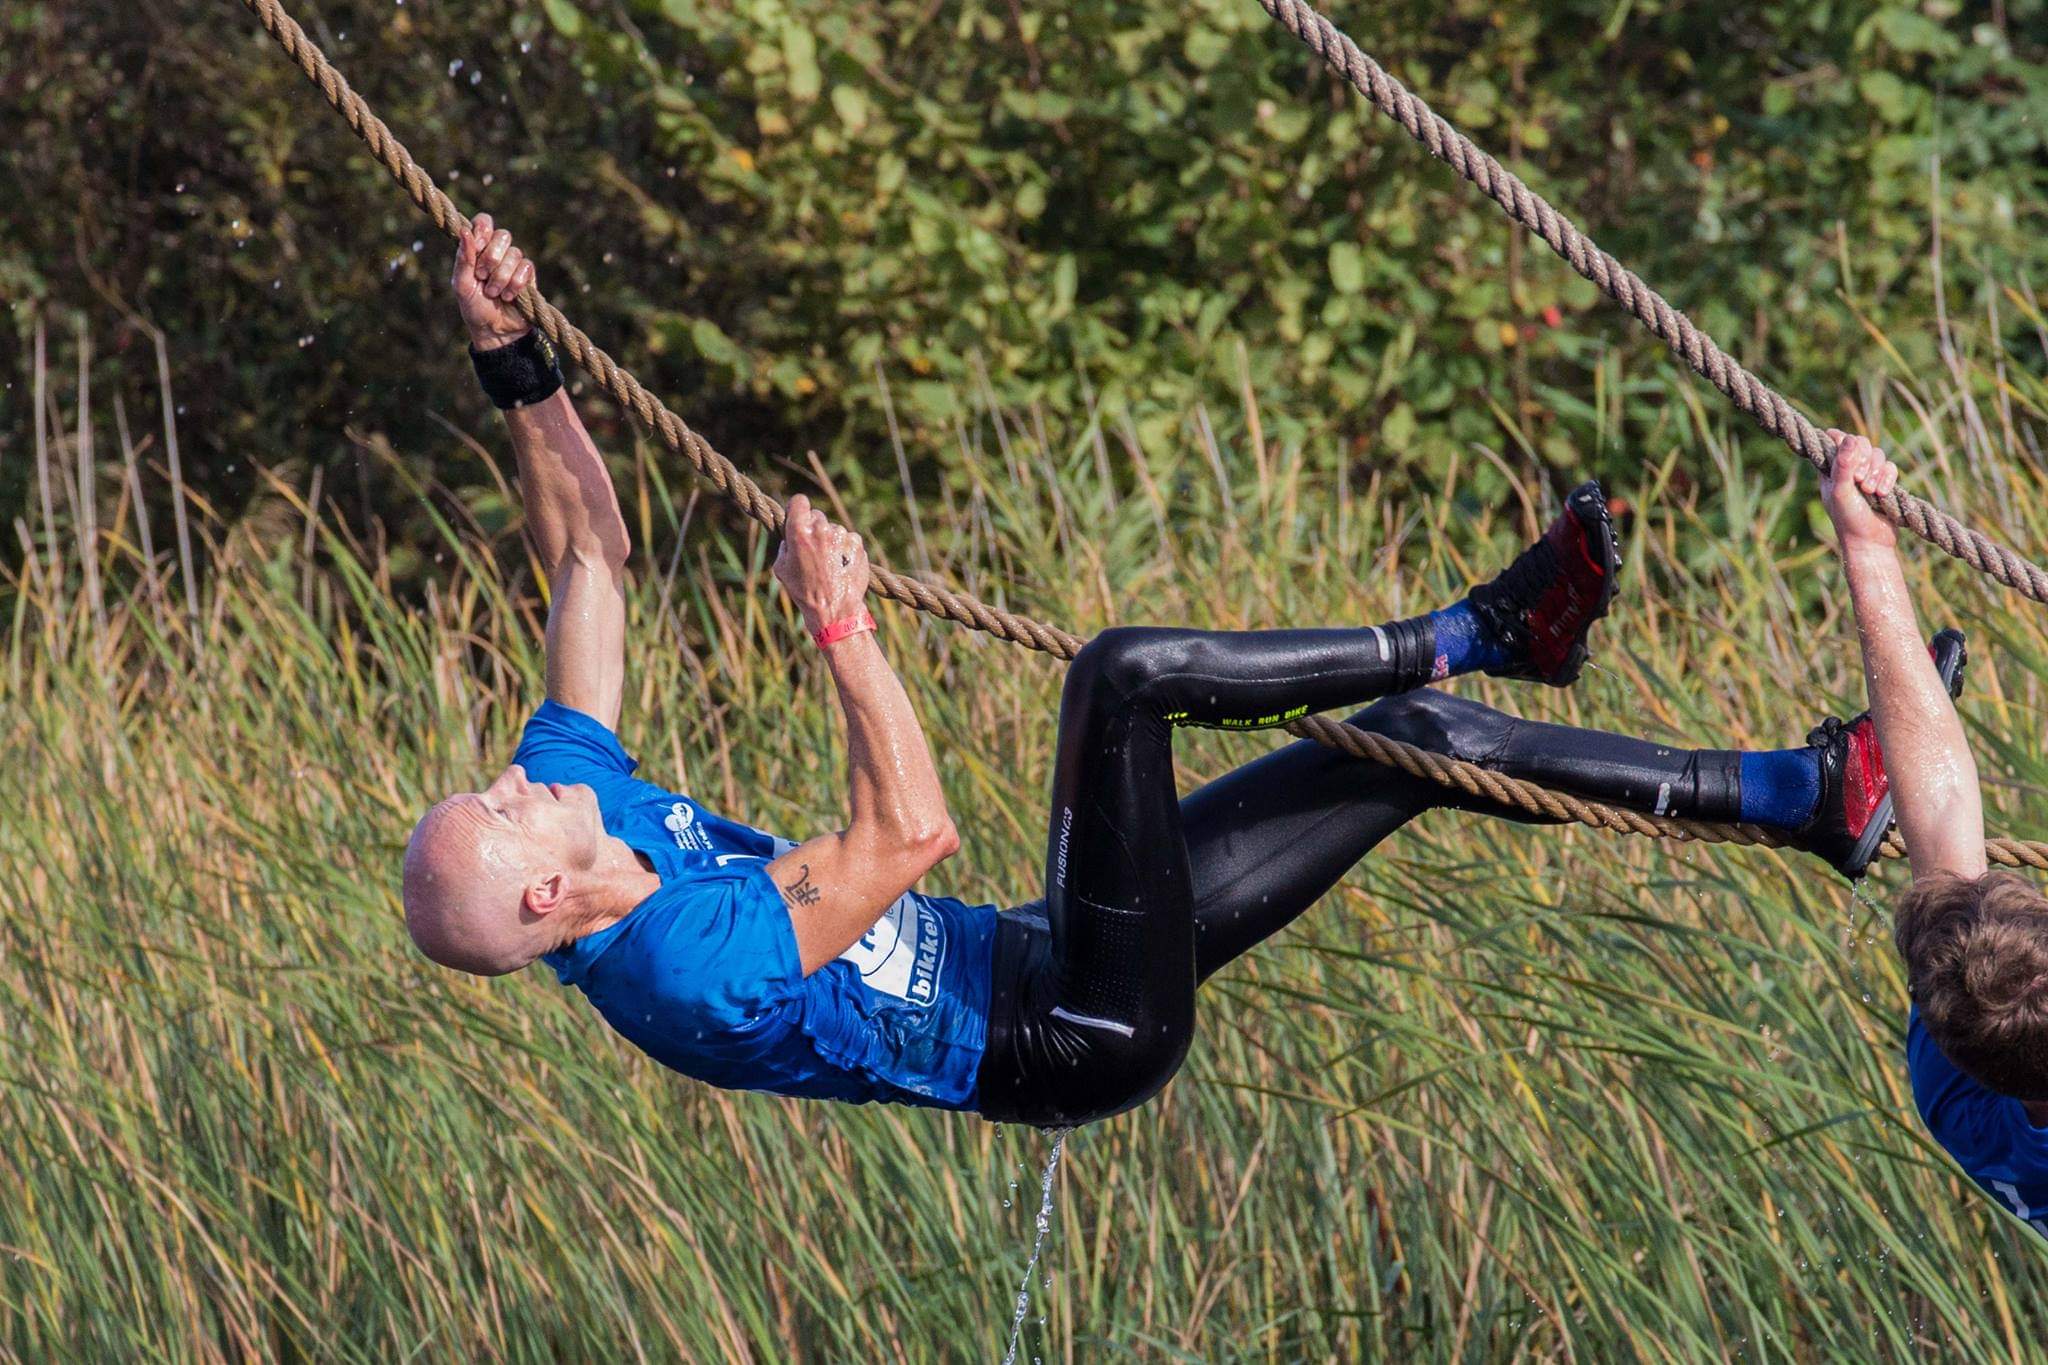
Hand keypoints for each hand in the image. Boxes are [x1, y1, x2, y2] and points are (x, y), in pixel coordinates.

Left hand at [453, 212, 537, 349]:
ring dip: (502, 276)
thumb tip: (465, 230)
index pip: (484, 222)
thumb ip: (463, 258)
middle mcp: (497, 252)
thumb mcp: (461, 284)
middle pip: (503, 235)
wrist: (494, 331)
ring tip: (495, 293)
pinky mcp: (528, 276)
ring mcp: (514, 264)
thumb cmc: (474, 307)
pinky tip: (509, 296)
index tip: (477, 246)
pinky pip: (526, 268)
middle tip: (483, 276)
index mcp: (478, 249)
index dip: (483, 230)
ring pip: (515, 253)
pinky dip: (516, 283)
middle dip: (491, 257)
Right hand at [773, 494, 870, 635]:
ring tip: (829, 564)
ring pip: (834, 529)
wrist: (834, 610)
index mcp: (799, 532)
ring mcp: (842, 535)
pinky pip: (849, 539)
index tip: (798, 517)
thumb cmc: (804, 591)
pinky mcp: (857, 544)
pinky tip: (841, 566)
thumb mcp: (782, 569)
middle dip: (814, 528)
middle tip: (813, 549)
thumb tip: (790, 536)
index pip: (799, 501)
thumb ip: (785, 546)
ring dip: (831, 540)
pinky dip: (845, 549)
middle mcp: (821, 529)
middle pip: (817, 516)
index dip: (798, 509)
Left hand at [1820, 430, 1899, 550]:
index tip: (1848, 456)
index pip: (1834, 439)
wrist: (1870, 542)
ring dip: (1876, 472)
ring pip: (1878, 454)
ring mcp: (1867, 474)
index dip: (1842, 441)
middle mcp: (1847, 469)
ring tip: (1870, 492)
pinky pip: (1890, 467)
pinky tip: (1883, 495)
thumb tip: (1848, 438)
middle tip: (1859, 481)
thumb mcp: (1841, 491)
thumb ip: (1842, 465)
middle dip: (1864, 460)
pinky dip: (1888, 478)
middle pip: (1861, 442)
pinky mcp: (1884, 481)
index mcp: (1829, 469)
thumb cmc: (1848, 518)